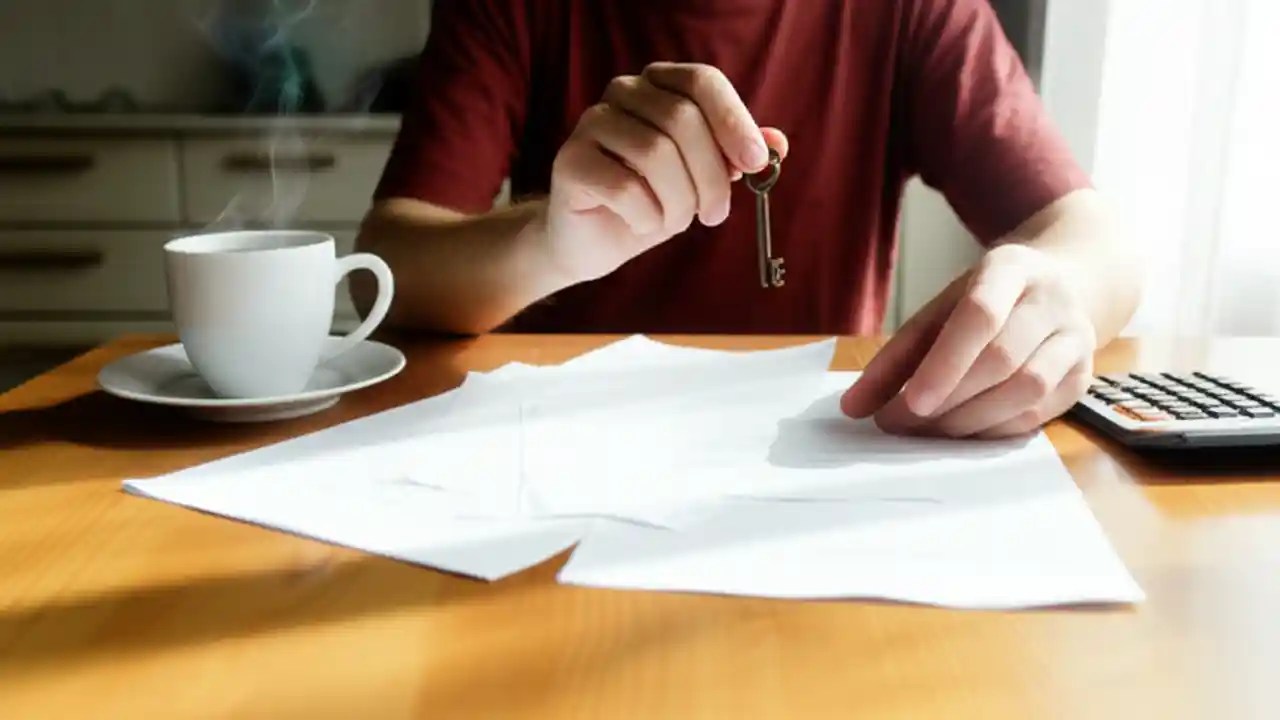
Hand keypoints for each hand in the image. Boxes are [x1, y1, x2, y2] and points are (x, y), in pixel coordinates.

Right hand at [545, 62, 788, 282]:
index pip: (702, 81)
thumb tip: (778, 142)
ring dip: (678, 201)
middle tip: (715, 215)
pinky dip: (647, 216)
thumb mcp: (703, 178)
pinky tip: (642, 224)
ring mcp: (592, 122)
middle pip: (682, 120)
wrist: (595, 240)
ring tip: (674, 221)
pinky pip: (625, 187)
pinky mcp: (571, 160)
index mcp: (660, 84)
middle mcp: (624, 92)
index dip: (734, 120)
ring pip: (655, 153)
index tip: (757, 162)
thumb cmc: (652, 201)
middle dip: (711, 177)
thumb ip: (736, 156)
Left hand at [841, 244, 1097, 438]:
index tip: (910, 402)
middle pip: (1002, 359)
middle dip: (947, 399)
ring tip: (928, 430)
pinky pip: (1038, 414)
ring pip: (1026, 391)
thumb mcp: (942, 308)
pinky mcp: (1083, 378)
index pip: (980, 315)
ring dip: (969, 421)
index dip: (944, 363)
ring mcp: (1076, 340)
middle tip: (900, 421)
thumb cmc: (988, 299)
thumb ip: (896, 356)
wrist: (1068, 284)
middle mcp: (1052, 301)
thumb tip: (852, 406)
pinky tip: (962, 432)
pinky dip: (993, 430)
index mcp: (1011, 268)